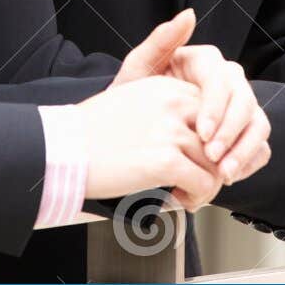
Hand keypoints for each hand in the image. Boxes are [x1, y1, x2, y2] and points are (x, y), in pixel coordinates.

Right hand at [76, 76, 219, 210]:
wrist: (63, 150)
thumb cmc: (93, 132)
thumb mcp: (133, 100)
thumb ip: (170, 107)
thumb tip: (203, 132)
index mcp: (166, 86)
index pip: (214, 112)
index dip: (212, 140)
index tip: (199, 157)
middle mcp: (172, 103)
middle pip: (220, 136)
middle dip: (215, 163)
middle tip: (197, 179)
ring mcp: (169, 131)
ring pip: (216, 164)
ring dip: (204, 184)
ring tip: (184, 192)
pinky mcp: (164, 161)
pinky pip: (202, 184)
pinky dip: (195, 198)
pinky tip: (177, 198)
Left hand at [112, 8, 270, 185]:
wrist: (128, 130)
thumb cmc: (132, 98)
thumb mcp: (138, 70)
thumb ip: (160, 41)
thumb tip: (189, 14)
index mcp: (204, 62)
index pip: (222, 79)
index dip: (216, 107)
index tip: (201, 133)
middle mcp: (226, 82)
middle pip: (246, 101)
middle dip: (231, 132)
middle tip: (212, 157)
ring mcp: (237, 108)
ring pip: (258, 124)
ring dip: (244, 150)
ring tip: (223, 173)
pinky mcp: (242, 133)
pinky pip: (259, 146)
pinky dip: (248, 162)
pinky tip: (229, 176)